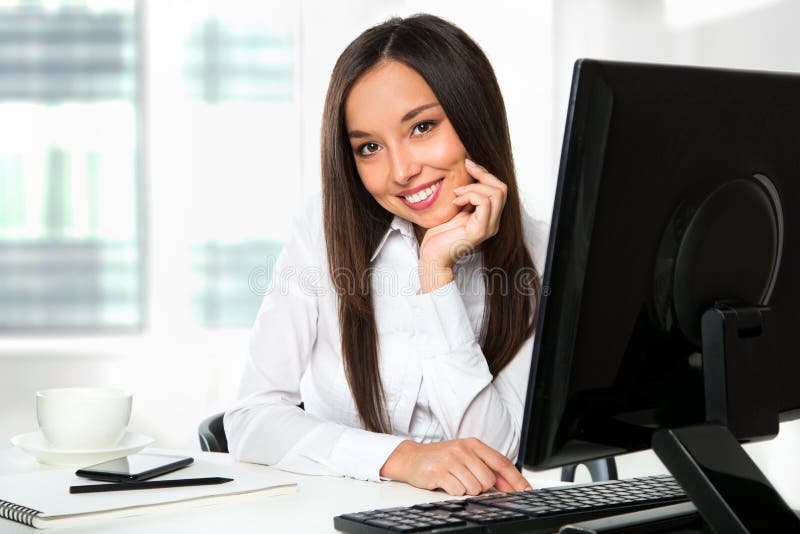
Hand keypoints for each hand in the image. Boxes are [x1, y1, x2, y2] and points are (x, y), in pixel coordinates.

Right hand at [379, 438, 531, 495]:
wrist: (411, 458)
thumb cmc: (441, 458)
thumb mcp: (465, 456)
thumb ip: (486, 467)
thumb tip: (509, 485)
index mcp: (473, 444)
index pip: (502, 462)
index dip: (516, 478)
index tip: (526, 490)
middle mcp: (463, 449)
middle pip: (488, 480)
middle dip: (481, 487)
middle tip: (467, 480)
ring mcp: (451, 460)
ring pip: (474, 488)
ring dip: (466, 490)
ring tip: (455, 480)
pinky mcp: (440, 472)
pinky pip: (458, 491)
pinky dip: (454, 492)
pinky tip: (446, 483)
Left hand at [418, 159, 507, 291]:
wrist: (432, 256)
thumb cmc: (440, 235)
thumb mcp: (456, 208)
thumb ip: (466, 196)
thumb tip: (468, 175)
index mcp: (488, 217)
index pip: (498, 188)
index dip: (485, 173)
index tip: (468, 164)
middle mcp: (493, 222)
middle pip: (501, 189)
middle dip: (483, 175)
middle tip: (465, 172)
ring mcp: (488, 227)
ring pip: (496, 194)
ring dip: (475, 187)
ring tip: (457, 193)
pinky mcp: (480, 230)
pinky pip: (484, 203)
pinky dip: (471, 195)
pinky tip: (457, 201)